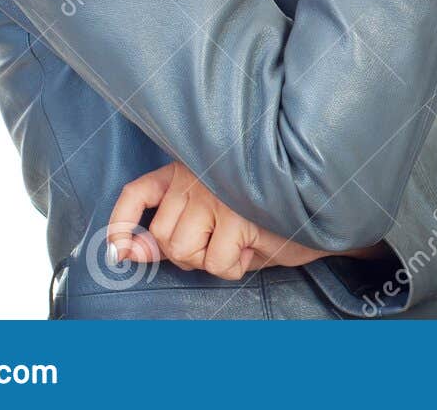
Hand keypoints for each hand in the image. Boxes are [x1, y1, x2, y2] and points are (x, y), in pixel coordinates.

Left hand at [108, 162, 330, 278]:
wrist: (318, 211)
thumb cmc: (265, 215)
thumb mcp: (213, 222)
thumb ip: (171, 234)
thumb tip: (124, 253)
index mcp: (187, 168)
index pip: (136, 192)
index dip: (120, 223)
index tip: (119, 248)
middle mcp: (197, 174)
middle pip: (162, 236)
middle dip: (187, 255)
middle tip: (220, 244)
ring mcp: (216, 192)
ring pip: (182, 251)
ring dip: (208, 261)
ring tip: (237, 243)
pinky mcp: (238, 214)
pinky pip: (213, 263)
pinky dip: (231, 267)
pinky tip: (251, 247)